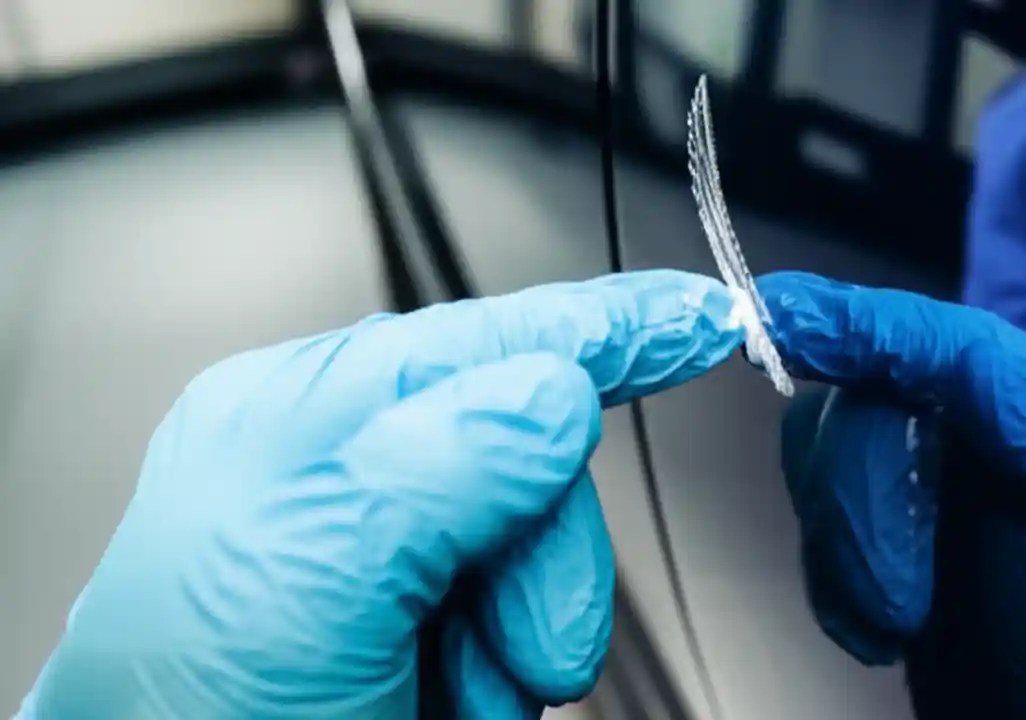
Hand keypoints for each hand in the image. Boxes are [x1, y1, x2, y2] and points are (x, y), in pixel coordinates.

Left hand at [19, 271, 743, 718]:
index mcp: (311, 414)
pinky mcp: (419, 619)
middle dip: (553, 563)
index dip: (616, 326)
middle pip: (539, 456)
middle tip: (530, 648)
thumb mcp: (316, 571)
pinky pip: (523, 616)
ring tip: (460, 690)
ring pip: (544, 550)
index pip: (498, 336)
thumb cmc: (188, 716)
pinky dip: (508, 674)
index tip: (705, 317)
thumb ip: (443, 462)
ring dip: (529, 635)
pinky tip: (449, 697)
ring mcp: (389, 548)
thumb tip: (558, 393)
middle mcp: (353, 468)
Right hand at [760, 272, 1025, 717]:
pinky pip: (798, 519)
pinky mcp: (845, 501)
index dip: (838, 321)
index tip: (771, 320)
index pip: (903, 328)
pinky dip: (831, 584)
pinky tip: (880, 622)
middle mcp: (928, 396)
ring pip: (812, 466)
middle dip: (862, 515)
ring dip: (848, 561)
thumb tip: (944, 346)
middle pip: (845, 411)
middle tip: (903, 606)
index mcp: (993, 372)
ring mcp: (879, 449)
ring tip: (906, 619)